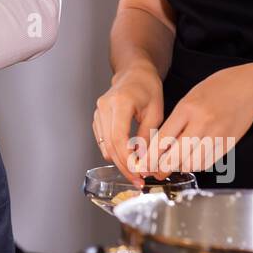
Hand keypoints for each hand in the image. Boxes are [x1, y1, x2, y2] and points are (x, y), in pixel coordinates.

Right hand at [93, 66, 164, 186]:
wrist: (134, 73)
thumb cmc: (147, 87)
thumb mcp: (155, 112)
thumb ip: (147, 136)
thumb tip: (143, 160)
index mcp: (120, 103)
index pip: (118, 138)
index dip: (127, 159)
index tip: (138, 172)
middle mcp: (104, 107)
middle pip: (109, 145)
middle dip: (124, 165)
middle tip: (138, 179)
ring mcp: (98, 112)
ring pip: (104, 145)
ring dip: (119, 162)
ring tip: (134, 173)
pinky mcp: (97, 118)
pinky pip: (102, 141)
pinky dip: (113, 152)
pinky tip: (126, 160)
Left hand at [148, 63, 252, 178]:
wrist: (248, 88)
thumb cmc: (216, 90)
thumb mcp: (189, 99)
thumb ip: (175, 121)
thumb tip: (160, 146)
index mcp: (187, 109)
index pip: (163, 140)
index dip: (151, 157)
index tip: (143, 165)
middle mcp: (201, 123)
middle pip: (176, 156)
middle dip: (162, 168)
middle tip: (157, 172)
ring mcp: (216, 135)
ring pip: (192, 163)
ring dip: (180, 167)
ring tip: (174, 165)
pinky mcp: (228, 144)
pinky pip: (207, 162)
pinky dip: (197, 165)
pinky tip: (192, 161)